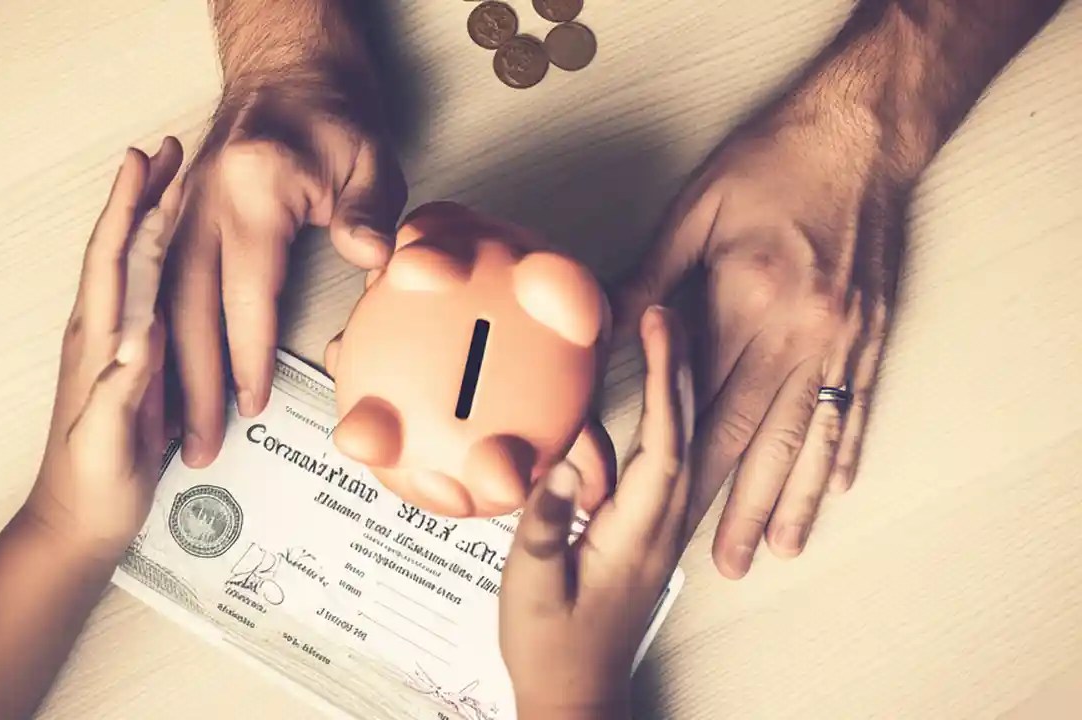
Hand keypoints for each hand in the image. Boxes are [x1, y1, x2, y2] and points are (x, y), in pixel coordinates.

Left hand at [25, 139, 184, 557]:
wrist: (77, 523)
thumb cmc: (91, 487)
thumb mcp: (105, 443)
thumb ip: (120, 390)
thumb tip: (143, 335)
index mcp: (97, 343)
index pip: (110, 261)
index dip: (125, 209)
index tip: (143, 162)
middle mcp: (104, 331)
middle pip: (124, 246)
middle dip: (145, 195)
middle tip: (174, 149)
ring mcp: (119, 343)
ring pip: (139, 264)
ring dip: (157, 216)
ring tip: (183, 180)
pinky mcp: (135, 360)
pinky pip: (153, 294)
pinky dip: (168, 257)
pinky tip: (184, 248)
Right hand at [168, 10, 406, 466]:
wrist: (289, 64)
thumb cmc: (333, 112)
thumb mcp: (370, 159)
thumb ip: (367, 217)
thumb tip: (372, 263)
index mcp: (251, 193)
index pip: (245, 294)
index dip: (247, 356)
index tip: (252, 404)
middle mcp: (203, 203)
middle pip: (184, 311)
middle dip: (189, 385)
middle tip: (197, 443)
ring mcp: (182, 208)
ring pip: (158, 304)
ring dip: (163, 370)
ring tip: (170, 426)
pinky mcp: (176, 213)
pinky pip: (153, 286)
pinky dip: (151, 337)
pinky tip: (155, 374)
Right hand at [500, 308, 691, 719]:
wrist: (579, 697)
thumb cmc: (552, 646)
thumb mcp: (531, 583)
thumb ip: (546, 521)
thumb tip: (562, 462)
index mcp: (638, 534)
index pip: (664, 442)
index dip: (666, 379)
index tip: (658, 324)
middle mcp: (660, 526)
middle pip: (684, 432)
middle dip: (679, 365)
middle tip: (664, 307)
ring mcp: (657, 529)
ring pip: (678, 444)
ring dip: (673, 388)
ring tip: (656, 337)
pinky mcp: (644, 533)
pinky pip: (659, 465)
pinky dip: (657, 422)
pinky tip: (640, 402)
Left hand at [616, 98, 902, 578]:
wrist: (858, 133)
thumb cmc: (770, 163)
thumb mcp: (694, 212)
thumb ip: (653, 279)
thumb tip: (613, 330)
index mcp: (750, 307)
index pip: (708, 404)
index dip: (683, 466)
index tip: (661, 513)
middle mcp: (801, 336)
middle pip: (762, 439)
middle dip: (737, 507)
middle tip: (723, 563)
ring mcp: (842, 340)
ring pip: (813, 437)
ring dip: (792, 499)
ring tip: (777, 549)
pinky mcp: (869, 333)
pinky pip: (856, 405)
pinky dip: (844, 451)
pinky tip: (833, 490)